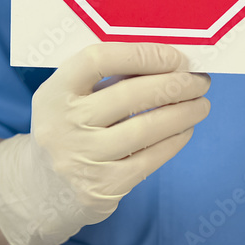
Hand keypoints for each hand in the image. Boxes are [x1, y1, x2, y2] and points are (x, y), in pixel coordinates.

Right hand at [0, 43, 210, 244]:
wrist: (42, 190)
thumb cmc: (70, 129)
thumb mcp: (70, 99)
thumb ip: (107, 79)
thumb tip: (169, 60)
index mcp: (54, 92)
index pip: (98, 59)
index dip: (143, 54)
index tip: (176, 57)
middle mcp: (63, 125)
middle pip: (131, 95)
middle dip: (175, 85)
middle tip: (201, 80)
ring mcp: (82, 159)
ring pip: (147, 128)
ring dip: (184, 113)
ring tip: (202, 104)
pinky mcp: (102, 188)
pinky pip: (150, 159)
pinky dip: (174, 140)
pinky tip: (185, 129)